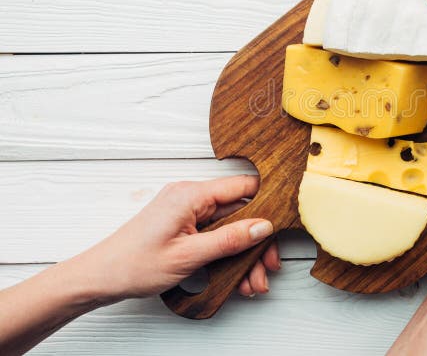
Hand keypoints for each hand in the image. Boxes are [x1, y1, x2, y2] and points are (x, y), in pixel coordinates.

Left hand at [70, 174, 280, 301]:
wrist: (99, 278)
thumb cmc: (133, 264)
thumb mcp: (189, 256)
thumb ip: (230, 239)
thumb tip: (263, 226)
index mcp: (191, 195)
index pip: (243, 187)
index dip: (268, 204)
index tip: (283, 225)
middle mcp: (190, 197)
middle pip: (240, 212)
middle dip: (257, 242)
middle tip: (268, 268)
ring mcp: (187, 212)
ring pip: (230, 228)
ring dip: (244, 254)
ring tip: (252, 282)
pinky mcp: (183, 226)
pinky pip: (215, 235)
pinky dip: (228, 255)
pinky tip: (236, 277)